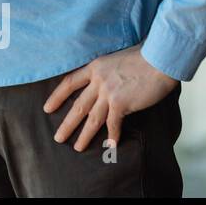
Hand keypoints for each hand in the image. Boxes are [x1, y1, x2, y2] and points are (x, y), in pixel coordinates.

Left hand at [44, 44, 178, 151]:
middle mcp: (97, 81)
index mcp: (94, 67)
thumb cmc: (143, 56)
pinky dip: (112, 135)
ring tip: (77, 147)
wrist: (158, 58)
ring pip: (92, 118)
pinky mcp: (121, 103)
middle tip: (58, 137)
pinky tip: (110, 145)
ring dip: (84, 135)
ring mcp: (108, 92)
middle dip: (67, 124)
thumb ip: (106, 71)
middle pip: (78, 105)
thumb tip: (103, 83)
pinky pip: (113, 123)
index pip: (69, 83)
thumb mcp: (114, 58)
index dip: (57, 97)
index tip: (47, 108)